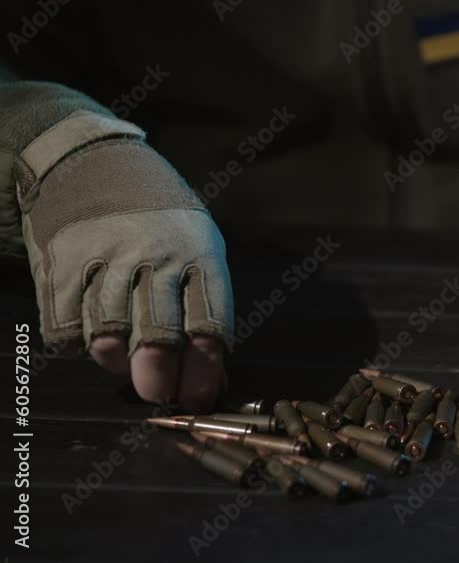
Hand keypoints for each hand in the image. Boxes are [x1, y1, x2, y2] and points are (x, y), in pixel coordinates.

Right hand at [16, 112, 233, 410]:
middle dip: (158, 374)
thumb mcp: (197, 244)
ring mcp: (107, 259)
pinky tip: (88, 332)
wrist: (93, 161)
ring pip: (108, 332)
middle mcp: (156, 257)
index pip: (209, 322)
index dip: (204, 368)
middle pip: (158, 332)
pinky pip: (66, 322)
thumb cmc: (159, 217)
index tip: (198, 396)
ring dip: (115, 358)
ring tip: (120, 361)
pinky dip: (76, 338)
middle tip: (157, 394)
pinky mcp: (64, 262)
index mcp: (199, 255)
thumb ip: (203, 307)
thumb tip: (211, 376)